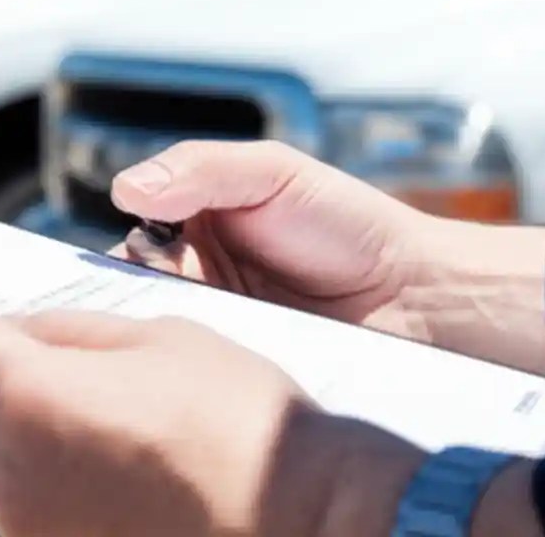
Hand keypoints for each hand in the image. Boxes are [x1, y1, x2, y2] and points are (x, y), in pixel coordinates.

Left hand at [0, 284, 427, 536]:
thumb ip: (72, 332)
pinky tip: (146, 492)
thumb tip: (22, 339)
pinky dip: (81, 498)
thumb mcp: (161, 336)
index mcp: (27, 392)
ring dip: (60, 453)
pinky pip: (49, 513)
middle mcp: (8, 470)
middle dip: (29, 400)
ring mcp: (28, 529)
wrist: (310, 525)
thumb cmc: (243, 428)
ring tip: (150, 456)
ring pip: (20, 469)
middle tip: (115, 399)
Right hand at [111, 140, 544, 375]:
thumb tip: (124, 188)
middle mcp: (196, 282)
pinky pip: (200, 374)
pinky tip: (215, 359)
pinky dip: (199, 367)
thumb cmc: (349, 225)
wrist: (420, 298)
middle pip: (135, 298)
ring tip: (206, 321)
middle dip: (142, 298)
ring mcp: (217, 332)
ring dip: (172, 332)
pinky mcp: (239, 375)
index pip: (129, 246)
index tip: (143, 259)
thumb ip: (198, 168)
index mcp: (193, 229)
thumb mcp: (272, 173)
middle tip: (179, 290)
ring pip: (163, 339)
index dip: (125, 256)